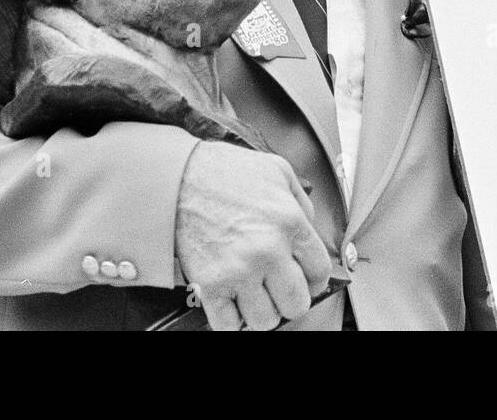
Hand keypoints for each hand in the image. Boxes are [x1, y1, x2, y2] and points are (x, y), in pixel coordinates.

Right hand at [175, 141, 330, 330]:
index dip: (315, 278)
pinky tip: (232, 304)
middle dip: (291, 298)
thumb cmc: (222, 171)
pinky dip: (233, 321)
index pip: (320, 270)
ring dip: (262, 311)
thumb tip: (309, 223)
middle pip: (297, 303)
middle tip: (281, 289)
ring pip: (266, 320)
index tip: (308, 279)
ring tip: (254, 295)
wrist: (176, 176)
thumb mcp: (276, 170)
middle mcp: (268, 250)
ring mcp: (239, 271)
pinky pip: (229, 326)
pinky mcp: (210, 284)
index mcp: (289, 222)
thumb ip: (300, 199)